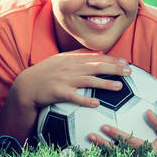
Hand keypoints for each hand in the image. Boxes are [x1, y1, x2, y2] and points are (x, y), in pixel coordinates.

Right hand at [12, 53, 131, 108]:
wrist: (26, 86)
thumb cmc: (45, 73)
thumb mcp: (60, 59)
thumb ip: (79, 54)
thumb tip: (98, 51)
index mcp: (71, 59)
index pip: (95, 57)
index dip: (112, 59)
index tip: (125, 62)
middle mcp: (70, 68)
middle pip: (96, 66)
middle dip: (114, 68)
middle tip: (130, 72)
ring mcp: (64, 80)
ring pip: (89, 81)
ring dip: (105, 84)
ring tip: (119, 87)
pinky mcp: (58, 92)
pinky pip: (74, 97)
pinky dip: (85, 100)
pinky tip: (97, 104)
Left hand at [88, 110, 156, 154]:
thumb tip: (148, 111)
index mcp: (147, 151)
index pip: (128, 142)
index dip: (116, 134)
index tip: (104, 127)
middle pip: (117, 151)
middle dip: (103, 143)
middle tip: (91, 135)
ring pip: (113, 156)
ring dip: (100, 147)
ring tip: (90, 138)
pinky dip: (103, 153)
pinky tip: (93, 146)